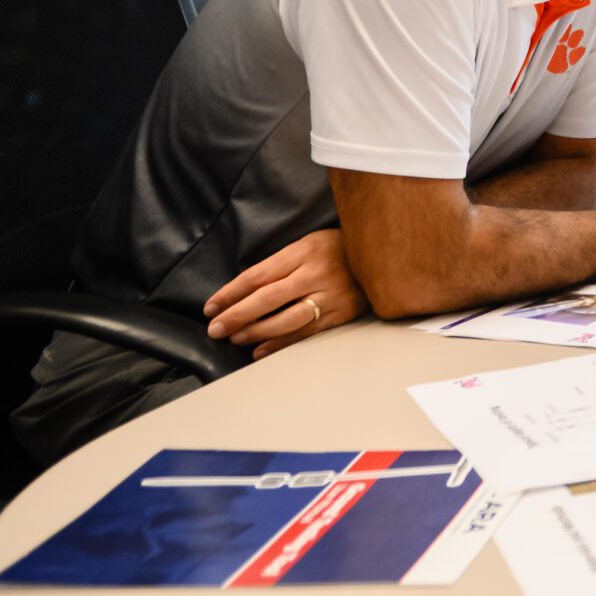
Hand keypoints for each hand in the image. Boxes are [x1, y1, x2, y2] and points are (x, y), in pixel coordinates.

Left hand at [204, 228, 370, 360]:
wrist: (384, 255)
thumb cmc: (338, 249)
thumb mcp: (308, 244)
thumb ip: (280, 265)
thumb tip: (242, 292)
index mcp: (304, 251)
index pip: (258, 275)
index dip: (231, 293)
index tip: (211, 307)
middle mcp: (316, 273)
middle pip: (268, 298)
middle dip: (237, 315)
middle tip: (215, 329)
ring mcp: (332, 295)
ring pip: (288, 318)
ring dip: (257, 332)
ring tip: (236, 339)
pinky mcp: (344, 313)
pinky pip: (309, 332)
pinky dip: (282, 344)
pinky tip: (261, 351)